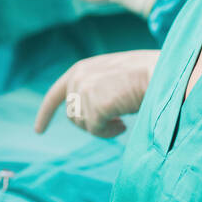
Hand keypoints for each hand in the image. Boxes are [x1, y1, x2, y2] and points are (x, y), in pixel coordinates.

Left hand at [34, 49, 159, 136]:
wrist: (163, 74)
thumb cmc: (146, 76)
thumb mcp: (115, 77)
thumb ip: (97, 89)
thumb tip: (86, 118)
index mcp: (82, 68)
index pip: (57, 93)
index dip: (46, 112)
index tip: (39, 131)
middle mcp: (78, 77)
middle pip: (73, 116)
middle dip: (91, 124)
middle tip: (116, 122)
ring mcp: (85, 90)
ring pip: (83, 125)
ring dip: (102, 127)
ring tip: (121, 120)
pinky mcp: (94, 104)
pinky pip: (96, 131)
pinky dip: (109, 133)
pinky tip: (123, 125)